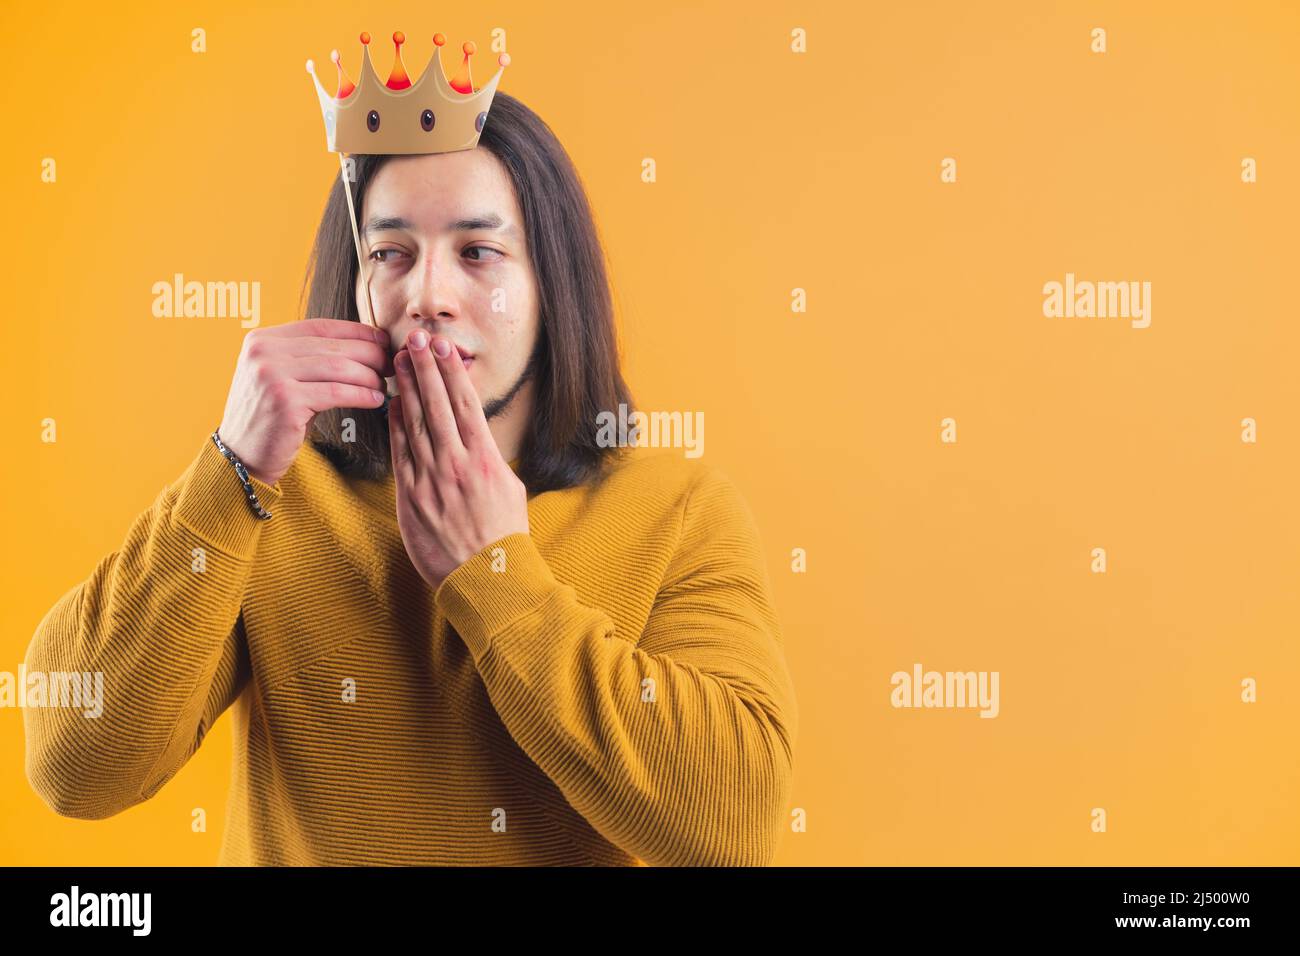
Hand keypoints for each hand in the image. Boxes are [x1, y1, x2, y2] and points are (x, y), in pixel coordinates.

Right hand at [218, 318, 392, 485]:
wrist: (242, 456)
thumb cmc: (273, 417)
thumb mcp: (284, 376)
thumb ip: (310, 356)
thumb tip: (366, 342)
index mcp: (262, 338)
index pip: (322, 326)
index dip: (359, 332)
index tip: (384, 342)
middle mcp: (263, 351)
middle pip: (334, 346)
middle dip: (371, 355)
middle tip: (391, 366)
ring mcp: (272, 374)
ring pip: (339, 368)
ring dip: (369, 376)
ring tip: (383, 385)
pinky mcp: (285, 400)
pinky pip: (337, 392)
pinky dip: (362, 394)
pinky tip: (376, 399)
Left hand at [388, 329, 529, 589]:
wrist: (488, 578)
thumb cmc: (504, 536)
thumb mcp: (510, 489)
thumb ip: (489, 460)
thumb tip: (477, 438)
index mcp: (485, 459)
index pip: (465, 404)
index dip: (451, 372)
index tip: (443, 347)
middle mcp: (457, 464)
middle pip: (437, 405)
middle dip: (425, 368)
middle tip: (414, 339)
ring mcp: (432, 480)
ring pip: (416, 424)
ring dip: (407, 389)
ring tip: (399, 361)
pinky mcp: (411, 498)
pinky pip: (401, 454)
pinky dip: (396, 426)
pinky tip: (392, 404)